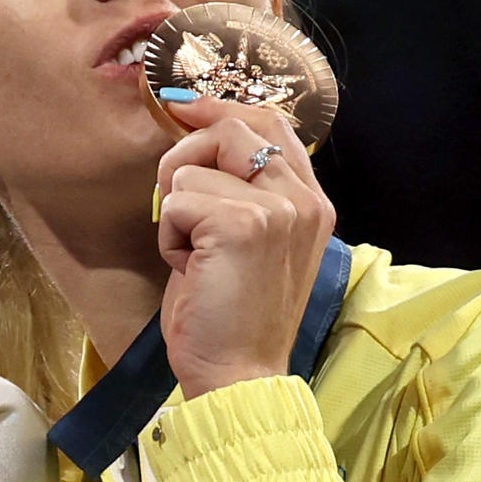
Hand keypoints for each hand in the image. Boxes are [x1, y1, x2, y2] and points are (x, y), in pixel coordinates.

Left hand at [153, 96, 334, 398]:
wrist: (239, 373)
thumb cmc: (231, 315)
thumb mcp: (250, 242)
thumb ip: (244, 191)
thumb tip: (198, 134)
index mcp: (311, 202)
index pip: (272, 124)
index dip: (222, 109)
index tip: (182, 108)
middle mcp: (302, 200)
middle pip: (233, 127)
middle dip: (186, 155)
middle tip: (180, 204)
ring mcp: (277, 210)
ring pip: (192, 168)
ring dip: (176, 212)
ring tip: (197, 255)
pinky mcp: (241, 226)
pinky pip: (176, 201)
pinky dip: (169, 236)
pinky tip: (190, 268)